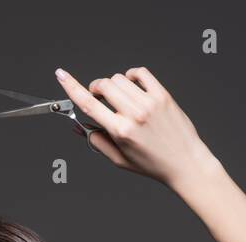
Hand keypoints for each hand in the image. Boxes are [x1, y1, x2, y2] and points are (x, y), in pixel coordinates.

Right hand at [54, 66, 221, 189]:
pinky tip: (132, 87)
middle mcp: (134, 114)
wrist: (184, 161)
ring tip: (119, 98)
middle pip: (104, 85)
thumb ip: (97, 141)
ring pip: (119, 78)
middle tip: (99, 98)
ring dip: (113, 85)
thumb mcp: (119, 159)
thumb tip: (79, 126)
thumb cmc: (152, 164)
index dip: (71, 87)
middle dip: (96, 89)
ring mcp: (150, 102)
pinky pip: (140, 73)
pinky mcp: (162, 95)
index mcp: (120, 131)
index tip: (61, 75)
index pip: (89, 104)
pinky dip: (131, 76)